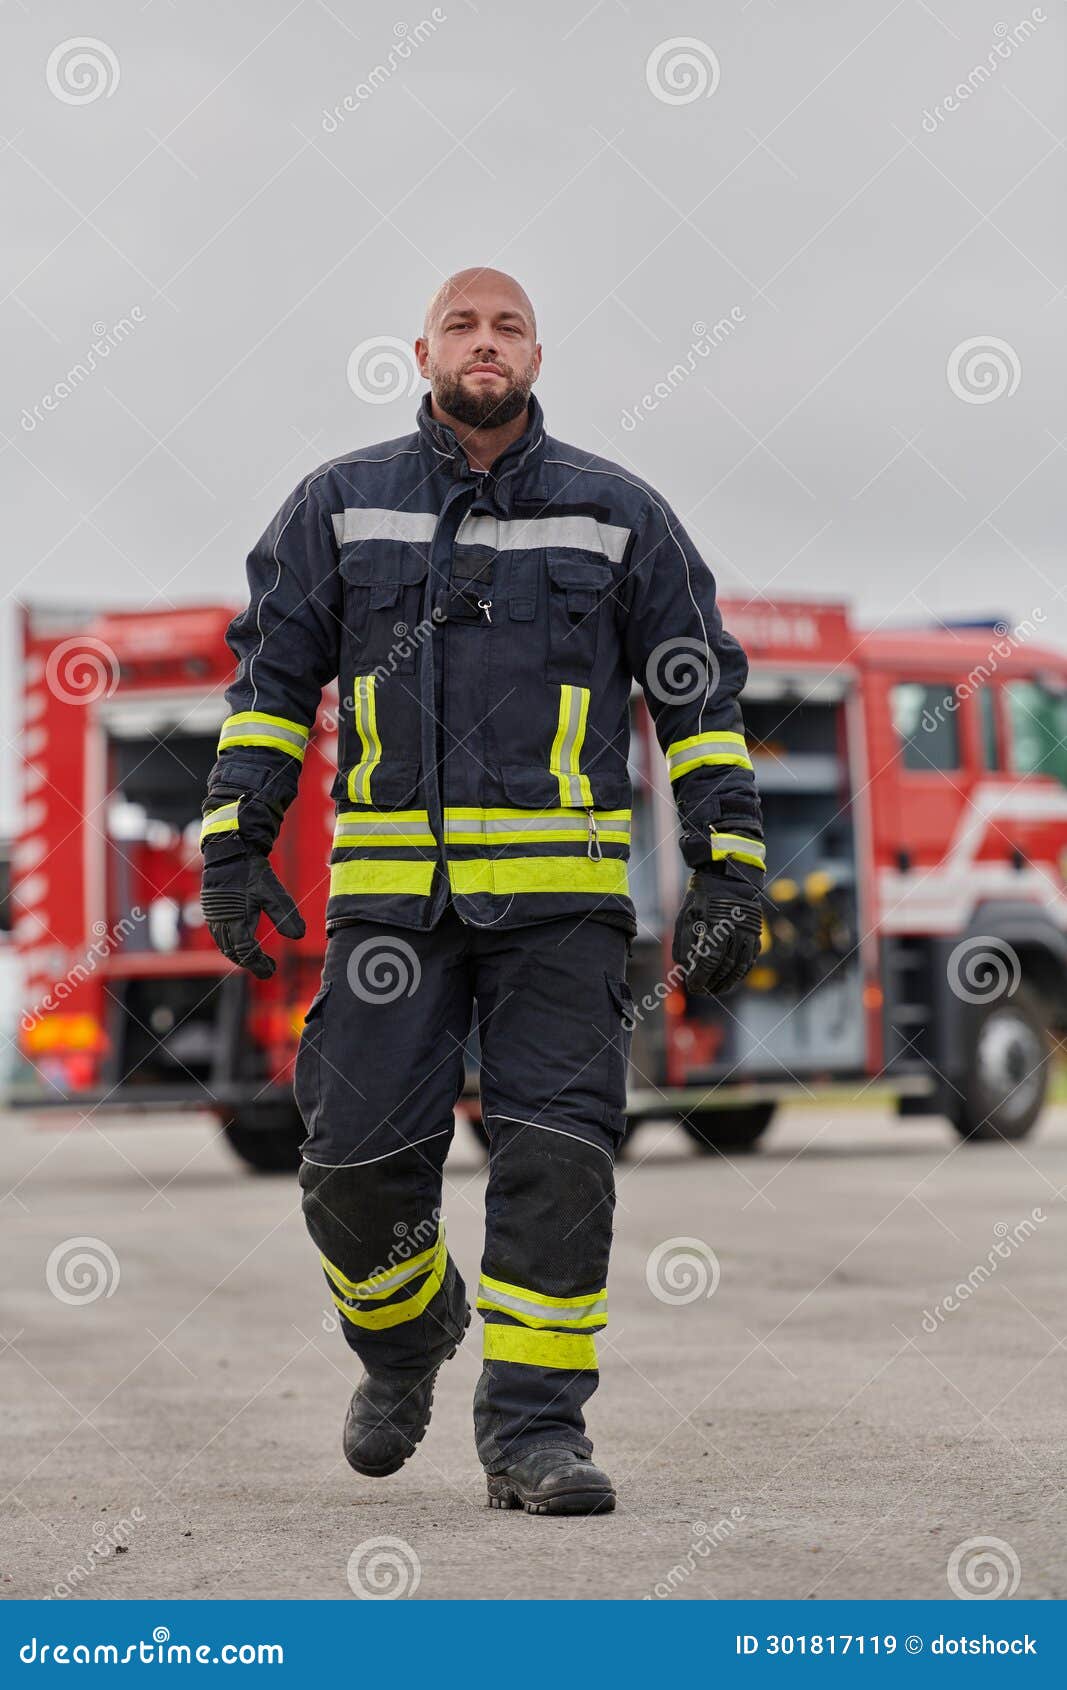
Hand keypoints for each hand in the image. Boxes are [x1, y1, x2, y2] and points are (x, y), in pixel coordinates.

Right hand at [200, 852, 305, 978]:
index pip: (246, 952)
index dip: (259, 964)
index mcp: (236, 920)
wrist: (229, 852)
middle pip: (233, 953)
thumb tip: (299, 936)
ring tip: (257, 958)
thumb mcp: (273, 892)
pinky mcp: (212, 911)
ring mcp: (214, 917)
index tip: (271, 970)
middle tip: (268, 967)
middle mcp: (221, 922)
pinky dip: (231, 945)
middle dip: (250, 963)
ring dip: (240, 955)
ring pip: (225, 946)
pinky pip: (220, 936)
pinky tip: (243, 942)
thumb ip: (285, 915)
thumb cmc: (251, 872)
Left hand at [672, 868, 763, 996]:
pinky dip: (741, 973)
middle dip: (712, 983)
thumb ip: (684, 943)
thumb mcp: (686, 916)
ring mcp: (748, 933)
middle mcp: (734, 931)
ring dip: (728, 982)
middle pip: (724, 967)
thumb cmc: (702, 898)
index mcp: (714, 926)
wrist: (729, 878)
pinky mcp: (756, 935)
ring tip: (716, 990)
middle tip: (702, 990)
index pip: (709, 961)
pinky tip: (731, 979)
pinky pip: (750, 960)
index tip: (693, 987)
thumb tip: (686, 968)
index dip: (701, 978)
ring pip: (740, 967)